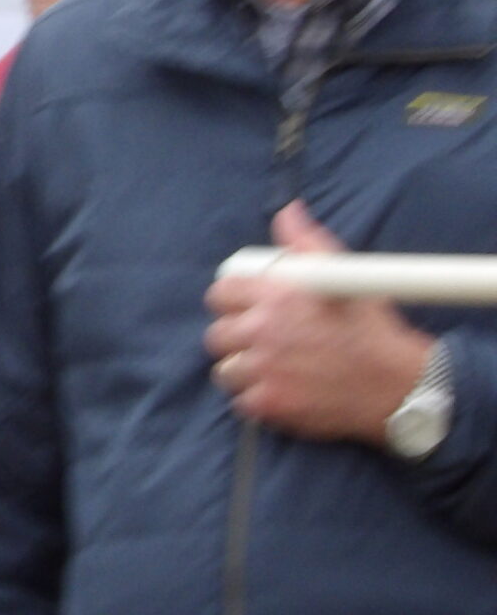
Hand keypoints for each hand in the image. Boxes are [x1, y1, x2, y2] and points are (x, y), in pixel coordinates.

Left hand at [203, 203, 434, 444]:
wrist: (397, 384)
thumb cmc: (371, 327)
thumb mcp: (345, 274)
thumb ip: (307, 241)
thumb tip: (287, 211)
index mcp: (277, 297)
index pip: (220, 294)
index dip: (230, 302)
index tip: (245, 309)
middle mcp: (263, 331)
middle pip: (217, 334)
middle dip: (235, 338)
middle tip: (261, 342)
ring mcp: (263, 370)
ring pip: (225, 370)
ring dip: (243, 370)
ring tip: (273, 368)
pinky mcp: (268, 403)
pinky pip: (241, 401)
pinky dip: (257, 399)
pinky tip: (282, 390)